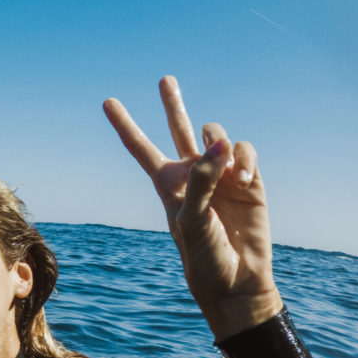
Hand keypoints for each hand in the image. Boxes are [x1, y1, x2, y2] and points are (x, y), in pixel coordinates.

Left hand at [103, 76, 282, 340]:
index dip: (125, 125)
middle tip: (164, 80)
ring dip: (220, 144)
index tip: (108, 102)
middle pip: (178, 130)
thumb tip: (220, 144)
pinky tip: (244, 178)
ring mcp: (221, 173)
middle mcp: (192, 174)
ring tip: (225, 167)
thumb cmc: (203, 255)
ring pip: (216, 135)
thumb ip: (202, 179)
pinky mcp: (249, 178)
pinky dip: (244, 158)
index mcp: (167, 184)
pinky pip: (244, 151)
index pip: (140, 149)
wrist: (236, 277)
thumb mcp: (191, 219)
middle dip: (173, 104)